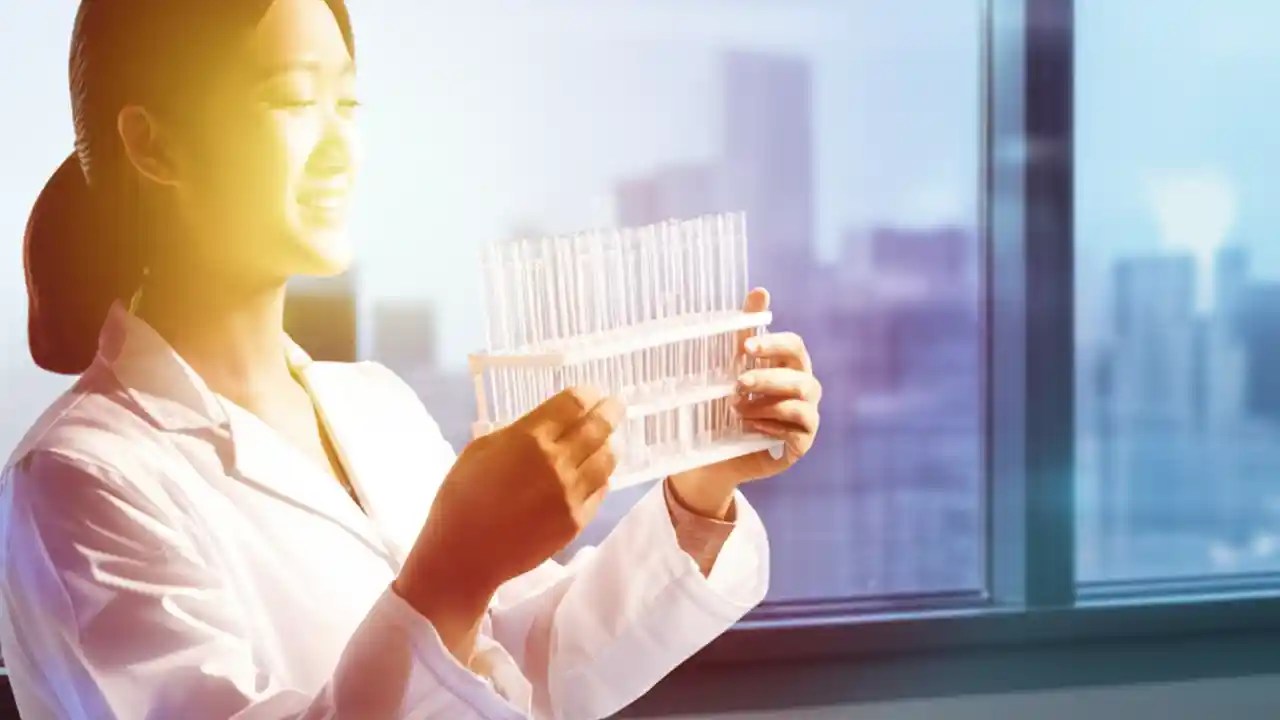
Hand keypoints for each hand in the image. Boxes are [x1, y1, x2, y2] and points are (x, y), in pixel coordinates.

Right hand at [394, 386, 621, 663]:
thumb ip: (517, 433)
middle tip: (616, 405)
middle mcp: (557, 461)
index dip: (588, 394)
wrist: (465, 554)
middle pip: (598, 427)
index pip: (574, 404)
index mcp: (529, 438)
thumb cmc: (461, 497)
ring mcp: (571, 493)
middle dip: (610, 410)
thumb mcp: (480, 449)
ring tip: (607, 442)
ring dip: (608, 445)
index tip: (592, 393)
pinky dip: (600, 477)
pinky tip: (595, 475)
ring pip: (607, 460)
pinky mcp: (577, 520)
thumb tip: (545, 425)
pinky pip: (600, 490)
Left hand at [669, 288, 820, 514]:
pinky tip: (751, 428)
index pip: (794, 346)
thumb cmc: (729, 400)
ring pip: (799, 404)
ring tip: (737, 409)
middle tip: (737, 383)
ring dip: (765, 404)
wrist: (716, 451)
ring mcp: (807, 417)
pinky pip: (797, 431)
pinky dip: (772, 427)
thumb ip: (745, 330)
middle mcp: (805, 388)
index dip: (773, 344)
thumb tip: (760, 290)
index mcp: (790, 365)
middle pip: (799, 376)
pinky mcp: (802, 443)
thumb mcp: (731, 365)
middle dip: (767, 377)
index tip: (745, 347)